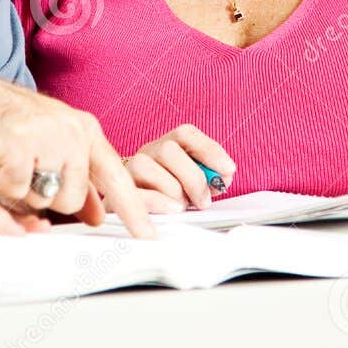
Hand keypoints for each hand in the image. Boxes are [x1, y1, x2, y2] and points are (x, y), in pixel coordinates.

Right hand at [0, 72, 153, 237]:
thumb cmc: (4, 125)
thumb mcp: (50, 145)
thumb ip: (77, 177)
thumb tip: (98, 214)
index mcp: (84, 129)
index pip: (116, 176)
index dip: (133, 209)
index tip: (149, 236)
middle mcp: (72, 130)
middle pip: (73, 199)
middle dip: (46, 197)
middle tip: (25, 171)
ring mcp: (47, 135)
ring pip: (45, 198)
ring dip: (22, 190)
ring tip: (10, 162)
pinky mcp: (19, 144)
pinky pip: (16, 190)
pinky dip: (1, 183)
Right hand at [121, 124, 235, 211]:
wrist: (134, 212)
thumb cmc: (170, 196)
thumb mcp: (193, 184)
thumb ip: (209, 178)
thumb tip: (222, 179)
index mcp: (168, 145)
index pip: (186, 134)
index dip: (209, 150)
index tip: (228, 170)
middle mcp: (147, 152)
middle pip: (168, 150)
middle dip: (193, 178)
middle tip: (204, 200)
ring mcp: (130, 171)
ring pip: (148, 168)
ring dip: (173, 193)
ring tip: (181, 206)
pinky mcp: (118, 194)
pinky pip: (137, 193)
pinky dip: (159, 203)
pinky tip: (171, 210)